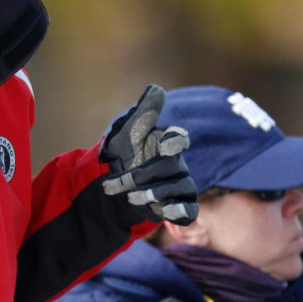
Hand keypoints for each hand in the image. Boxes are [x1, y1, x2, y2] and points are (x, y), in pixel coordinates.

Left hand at [100, 84, 197, 223]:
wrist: (113, 185)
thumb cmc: (123, 153)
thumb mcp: (126, 132)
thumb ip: (142, 113)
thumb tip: (156, 88)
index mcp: (166, 143)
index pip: (179, 139)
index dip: (174, 141)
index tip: (162, 145)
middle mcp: (177, 163)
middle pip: (170, 166)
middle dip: (141, 175)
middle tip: (113, 184)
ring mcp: (180, 185)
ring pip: (179, 188)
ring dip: (154, 193)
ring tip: (130, 198)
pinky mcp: (178, 206)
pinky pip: (190, 210)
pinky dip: (181, 212)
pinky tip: (165, 213)